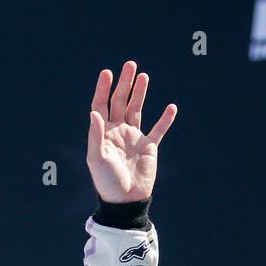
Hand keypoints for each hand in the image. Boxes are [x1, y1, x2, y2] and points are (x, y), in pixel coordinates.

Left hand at [87, 60, 176, 203]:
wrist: (126, 200)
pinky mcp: (149, 146)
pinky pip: (158, 129)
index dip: (103, 89)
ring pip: (137, 110)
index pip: (101, 105)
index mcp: (103, 133)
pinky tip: (171, 107)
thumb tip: (94, 111)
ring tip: (144, 76)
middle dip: (125, 84)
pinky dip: (165, 119)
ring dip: (140, 93)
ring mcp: (134, 137)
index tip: (107, 73)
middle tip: (130, 65)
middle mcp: (118, 131)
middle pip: (120, 102)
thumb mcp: (97, 158)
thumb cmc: (107, 181)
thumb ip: (96, 134)